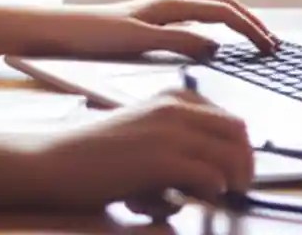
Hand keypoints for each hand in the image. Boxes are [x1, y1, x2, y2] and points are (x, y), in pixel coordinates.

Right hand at [28, 89, 253, 217]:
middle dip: (245, 165)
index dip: (240, 150)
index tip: (234, 171)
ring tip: (213, 197)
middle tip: (235, 189)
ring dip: (230, 182)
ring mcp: (169, 132)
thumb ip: (178, 142)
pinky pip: (211, 177)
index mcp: (172, 98)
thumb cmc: (96, 154)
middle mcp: (175, 108)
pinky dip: (209, 194)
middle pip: (239, 134)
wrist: (56, 162)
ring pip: (231, 156)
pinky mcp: (161, 160)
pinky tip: (183, 201)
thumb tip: (215, 170)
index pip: (230, 120)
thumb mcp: (142, 133)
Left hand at [54, 0, 278, 60]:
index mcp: (170, 6)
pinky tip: (215, 46)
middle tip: (272, 43)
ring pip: (210, 12)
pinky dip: (216, 30)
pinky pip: (195, 22)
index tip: (269, 47)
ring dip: (236, 25)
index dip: (251, 29)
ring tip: (254, 41)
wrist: (61, 31)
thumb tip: (216, 45)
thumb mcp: (140, 41)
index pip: (223, 12)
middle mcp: (168, 5)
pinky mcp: (151, 25)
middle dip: (251, 22)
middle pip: (222, 6)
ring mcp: (160, 13)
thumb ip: (179, 41)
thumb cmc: (94, 34)